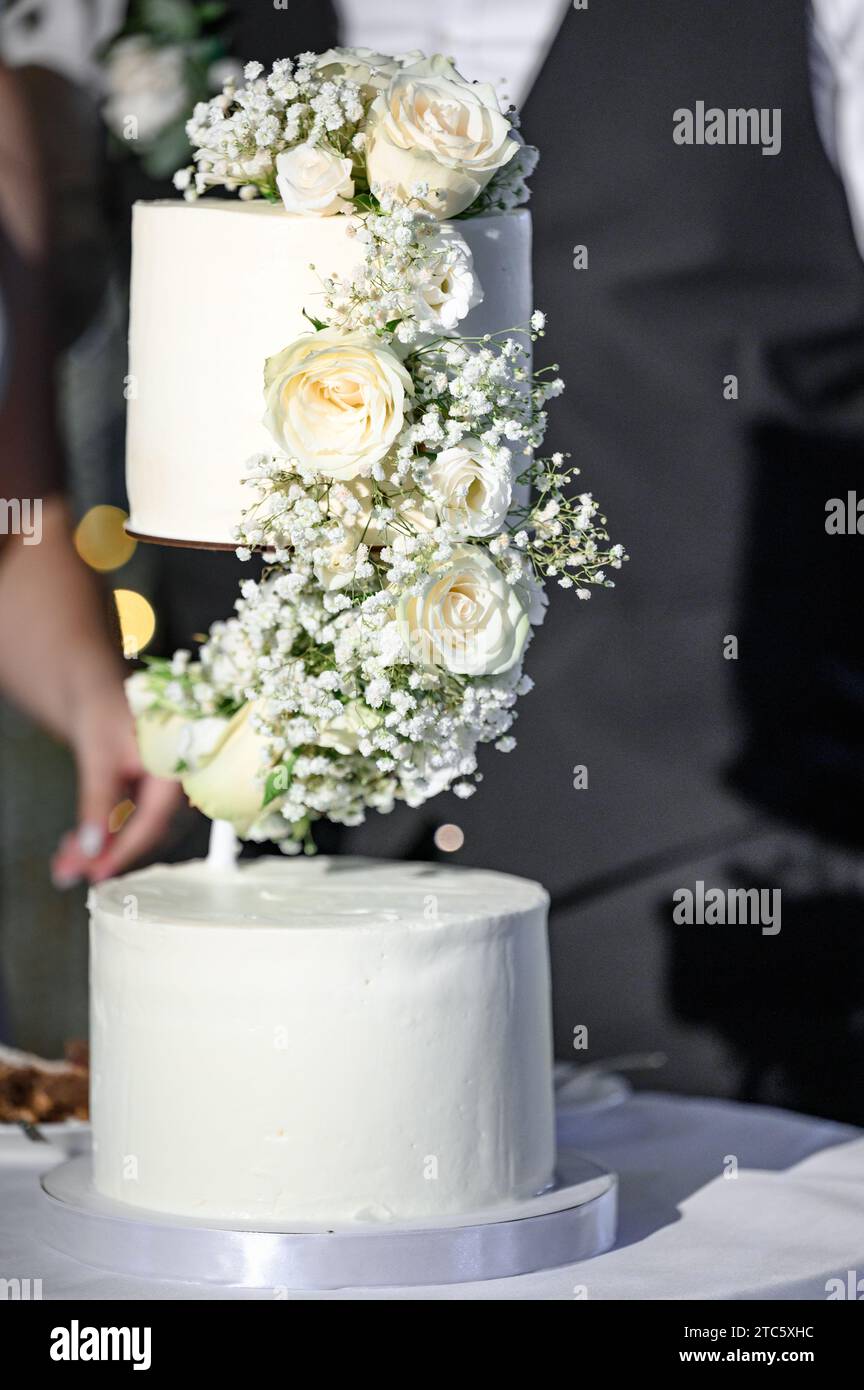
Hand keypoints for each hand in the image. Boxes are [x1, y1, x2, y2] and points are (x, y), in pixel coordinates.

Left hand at [51, 685, 183, 886]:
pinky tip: (83, 846)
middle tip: (68, 871)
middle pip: (150, 833)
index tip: (95, 874)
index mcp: (180, 764)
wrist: (107, 694)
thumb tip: (91, 850)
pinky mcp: (163, 800)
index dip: (124, 852)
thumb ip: (97, 803)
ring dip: (107, 850)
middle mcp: (188, 782)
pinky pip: (141, 825)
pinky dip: (112, 837)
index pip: (154, 821)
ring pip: (144, 834)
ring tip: (66, 860)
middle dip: (108, 855)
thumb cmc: (105, 712)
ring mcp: (178, 793)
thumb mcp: (98, 757)